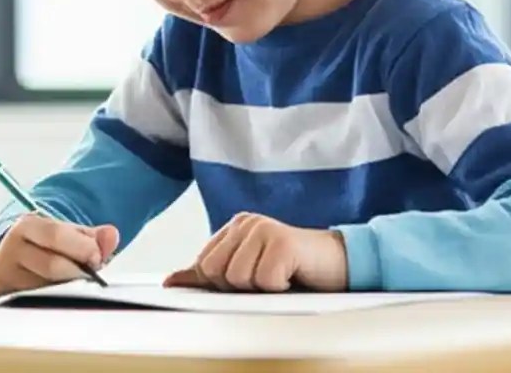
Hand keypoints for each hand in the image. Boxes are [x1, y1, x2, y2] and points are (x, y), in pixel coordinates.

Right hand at [0, 214, 118, 295]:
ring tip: (74, 285)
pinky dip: (56, 303)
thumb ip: (93, 237)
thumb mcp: (69, 236)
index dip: (83, 248)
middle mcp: (10, 250)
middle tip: (89, 274)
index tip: (97, 257)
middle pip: (52, 266)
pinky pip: (37, 305)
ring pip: (46, 289)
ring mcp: (6, 277)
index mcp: (26, 226)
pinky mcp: (6, 299)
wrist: (14, 261)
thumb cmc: (47, 248)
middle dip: (78, 271)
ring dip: (68, 289)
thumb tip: (111, 235)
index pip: (56, 235)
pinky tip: (62, 298)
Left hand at [164, 212, 347, 291]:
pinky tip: (293, 276)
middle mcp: (246, 222)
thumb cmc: (293, 270)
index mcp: (234, 226)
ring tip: (282, 277)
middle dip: (239, 286)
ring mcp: (264, 229)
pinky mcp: (283, 243)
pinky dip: (280, 288)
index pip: (203, 264)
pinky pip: (264, 281)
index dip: (223, 283)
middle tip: (266, 280)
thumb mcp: (246, 271)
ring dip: (262, 289)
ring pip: (238, 278)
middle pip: (215, 272)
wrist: (340, 263)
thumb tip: (170, 282)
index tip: (250, 281)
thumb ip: (208, 275)